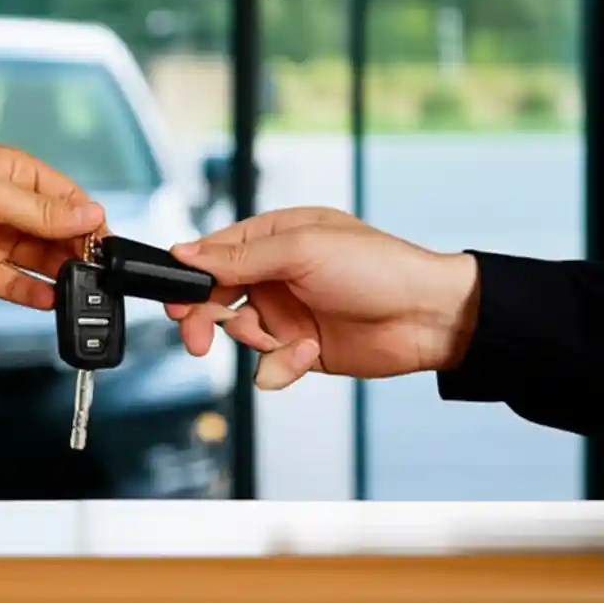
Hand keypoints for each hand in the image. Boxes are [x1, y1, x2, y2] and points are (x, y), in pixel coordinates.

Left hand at [0, 145, 104, 308]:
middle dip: (78, 253)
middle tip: (96, 274)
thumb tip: (90, 216)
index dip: (88, 221)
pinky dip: (34, 295)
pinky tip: (51, 302)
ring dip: (61, 276)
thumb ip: (41, 212)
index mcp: (15, 174)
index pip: (67, 199)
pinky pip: (16, 285)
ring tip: (80, 292)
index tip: (105, 242)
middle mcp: (8, 207)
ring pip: (41, 262)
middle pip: (58, 233)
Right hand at [165, 207, 479, 389]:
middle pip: (215, 295)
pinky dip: (281, 364)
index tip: (175, 297)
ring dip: (255, 342)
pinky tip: (306, 355)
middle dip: (204, 317)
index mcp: (275, 237)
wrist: (429, 319)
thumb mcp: (302, 250)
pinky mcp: (299, 348)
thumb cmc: (379, 268)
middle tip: (195, 338)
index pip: (214, 253)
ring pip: (238, 332)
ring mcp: (287, 311)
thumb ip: (239, 256)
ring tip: (282, 343)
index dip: (190, 275)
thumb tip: (186, 253)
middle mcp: (276, 273)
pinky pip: (268, 362)